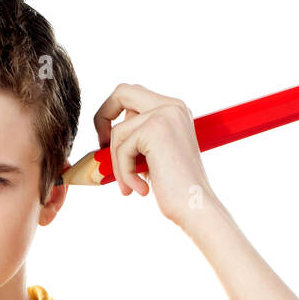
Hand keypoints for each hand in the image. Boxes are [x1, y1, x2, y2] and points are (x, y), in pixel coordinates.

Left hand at [93, 82, 214, 227]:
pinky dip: (124, 173)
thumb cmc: (177, 191)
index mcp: (174, 110)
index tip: (107, 143)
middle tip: (102, 149)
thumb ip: (137, 138)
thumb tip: (105, 137)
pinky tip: (140, 190)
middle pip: (122, 92)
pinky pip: (122, 149)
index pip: (133, 96)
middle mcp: (172, 106)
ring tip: (129, 187)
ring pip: (118, 131)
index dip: (113, 115)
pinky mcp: (155, 129)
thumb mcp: (154, 157)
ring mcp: (164, 114)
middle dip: (103, 118)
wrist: (197, 208)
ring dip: (117, 164)